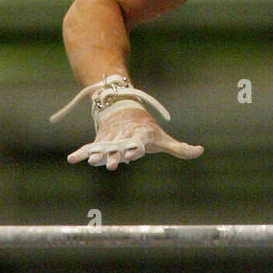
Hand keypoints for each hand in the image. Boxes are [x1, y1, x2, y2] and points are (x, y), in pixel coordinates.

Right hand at [67, 105, 203, 170]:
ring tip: (92, 161)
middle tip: (112, 163)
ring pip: (103, 148)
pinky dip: (81, 153)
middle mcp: (124, 140)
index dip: (136, 148)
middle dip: (116, 156)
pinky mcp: (99, 142)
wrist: (124, 108)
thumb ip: (180, 148)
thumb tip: (201, 151)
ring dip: (98, 155)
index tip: (133, 153)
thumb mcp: (163, 139)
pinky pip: (88, 148)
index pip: (138, 144)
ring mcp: (110, 141)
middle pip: (120, 149)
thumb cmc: (146, 129)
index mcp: (140, 139)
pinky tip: (72, 159)